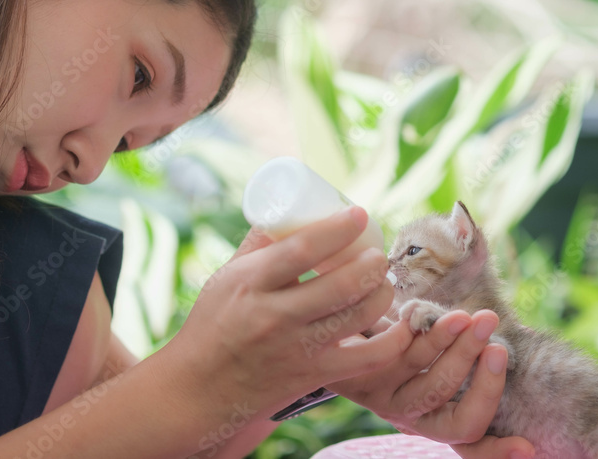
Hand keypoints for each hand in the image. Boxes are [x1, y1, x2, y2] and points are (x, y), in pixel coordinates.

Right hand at [165, 206, 412, 416]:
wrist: (199, 389)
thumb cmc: (212, 324)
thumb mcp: (226, 276)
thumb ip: (259, 244)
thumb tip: (287, 208)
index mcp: (251, 282)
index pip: (303, 249)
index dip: (338, 228)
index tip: (360, 214)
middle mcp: (274, 315)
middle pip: (342, 284)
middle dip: (372, 263)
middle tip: (378, 254)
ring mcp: (296, 349)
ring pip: (358, 317)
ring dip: (382, 293)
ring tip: (383, 282)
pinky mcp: (313, 376)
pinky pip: (366, 360)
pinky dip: (391, 342)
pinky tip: (398, 326)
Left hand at [328, 310, 534, 458]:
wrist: (332, 326)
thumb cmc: (394, 338)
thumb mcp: (426, 354)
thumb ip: (458, 353)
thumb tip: (498, 332)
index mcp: (433, 419)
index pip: (470, 446)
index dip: (499, 453)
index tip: (529, 449)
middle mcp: (412, 417)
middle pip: (459, 421)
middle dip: (485, 384)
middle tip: (499, 347)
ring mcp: (387, 398)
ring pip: (431, 383)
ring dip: (457, 349)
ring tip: (474, 319)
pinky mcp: (365, 373)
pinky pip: (403, 354)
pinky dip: (427, 331)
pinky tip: (440, 314)